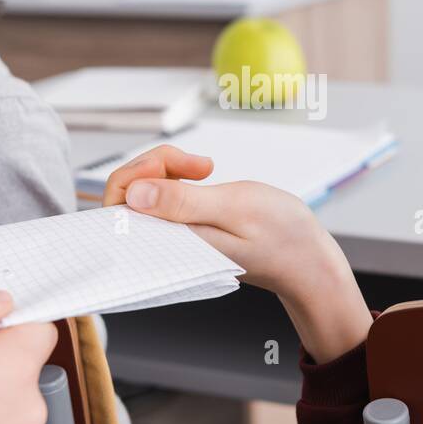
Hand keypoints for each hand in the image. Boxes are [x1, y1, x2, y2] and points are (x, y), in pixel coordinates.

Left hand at [103, 145, 372, 361]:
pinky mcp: (182, 227)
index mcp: (172, 244)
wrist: (305, 258)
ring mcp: (173, 235)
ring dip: (165, 168)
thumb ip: (182, 203)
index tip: (176, 166)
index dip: (136, 176)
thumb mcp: (234, 208)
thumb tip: (133, 196)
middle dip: (152, 166)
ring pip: (141, 192)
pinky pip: (159, 197)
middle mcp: (166, 243)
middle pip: (124, 196)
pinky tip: (200, 174)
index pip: (116, 211)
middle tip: (194, 165)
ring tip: (203, 168)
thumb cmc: (280, 236)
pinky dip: (174, 176)